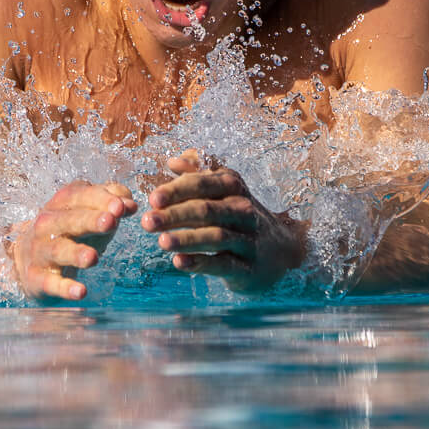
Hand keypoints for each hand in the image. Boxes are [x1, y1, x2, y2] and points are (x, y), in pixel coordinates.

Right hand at [10, 181, 136, 300]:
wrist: (26, 259)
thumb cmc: (68, 232)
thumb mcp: (89, 213)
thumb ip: (111, 203)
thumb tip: (131, 204)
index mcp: (62, 204)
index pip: (80, 196)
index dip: (101, 199)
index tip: (121, 206)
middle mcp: (48, 224)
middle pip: (70, 221)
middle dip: (90, 220)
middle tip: (110, 221)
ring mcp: (40, 251)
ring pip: (58, 250)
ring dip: (76, 254)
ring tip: (93, 258)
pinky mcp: (37, 278)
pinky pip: (51, 283)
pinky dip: (65, 288)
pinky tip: (81, 292)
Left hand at [142, 149, 305, 291]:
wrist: (281, 249)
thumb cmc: (240, 215)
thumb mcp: (225, 189)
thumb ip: (199, 173)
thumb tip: (173, 161)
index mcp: (234, 187)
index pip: (203, 184)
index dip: (177, 190)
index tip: (153, 199)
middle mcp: (243, 210)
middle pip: (206, 210)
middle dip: (174, 215)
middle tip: (147, 221)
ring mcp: (248, 239)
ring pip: (216, 237)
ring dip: (186, 239)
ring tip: (161, 242)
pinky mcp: (249, 267)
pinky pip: (223, 265)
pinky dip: (200, 264)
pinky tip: (179, 262)